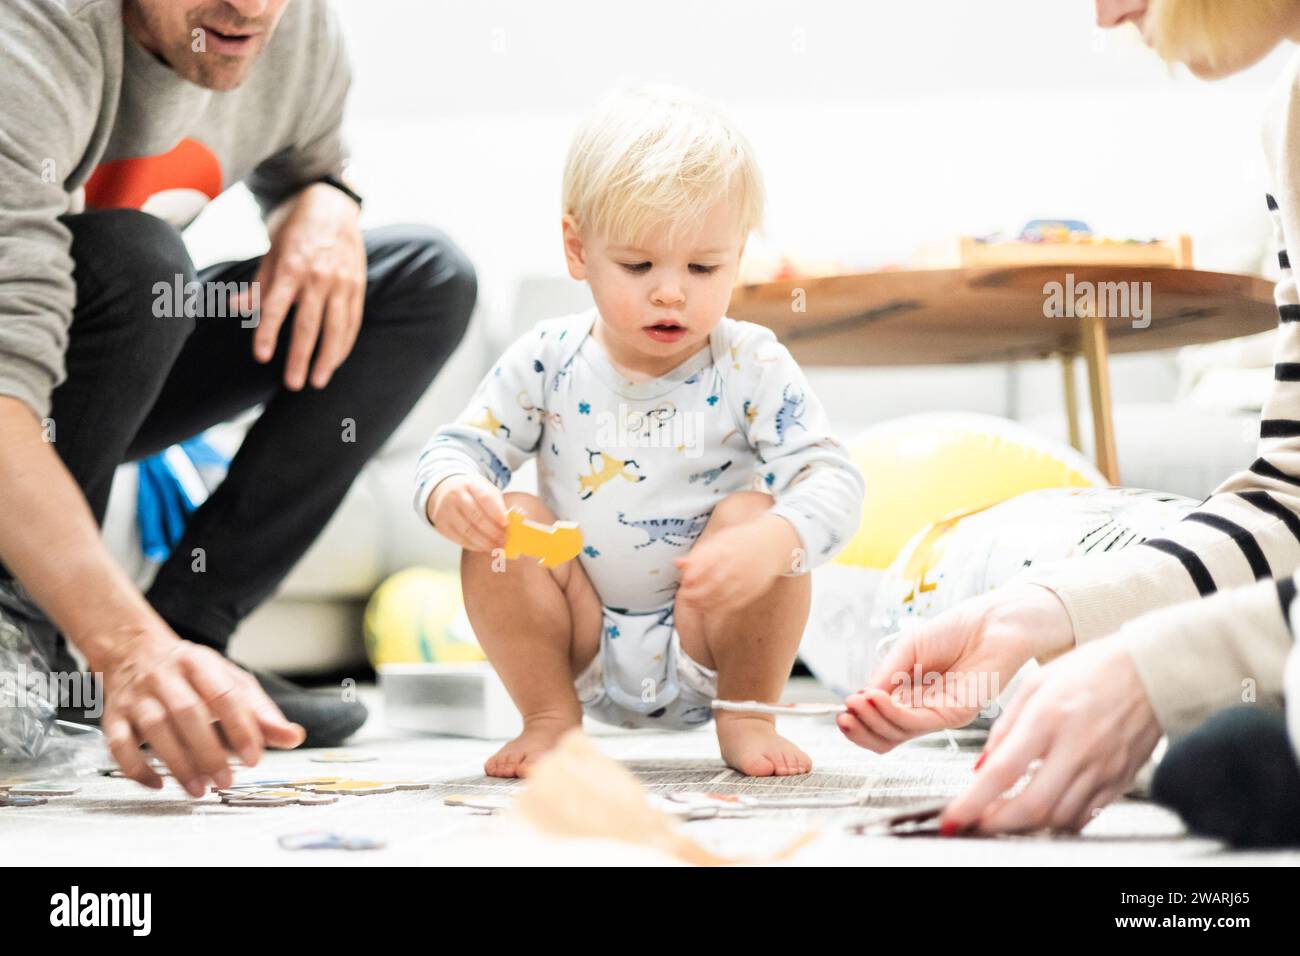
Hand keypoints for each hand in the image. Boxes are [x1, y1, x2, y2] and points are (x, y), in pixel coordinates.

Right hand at [90, 626, 304, 796]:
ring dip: (178, 764)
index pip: (224, 694)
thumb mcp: (229, 679)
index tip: (254, 758)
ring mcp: (137, 697)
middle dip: (209, 751)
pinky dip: (136, 768)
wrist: (132, 649)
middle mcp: (165, 677)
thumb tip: (293, 737)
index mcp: (200, 664)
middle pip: (188, 713)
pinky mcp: (113, 716)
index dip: (241, 727)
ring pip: (155, 730)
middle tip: (226, 780)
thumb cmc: (189, 671)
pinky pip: (118, 744)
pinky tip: (158, 784)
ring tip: (199, 789)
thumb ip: (260, 711)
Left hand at [241, 182, 365, 390]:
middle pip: (309, 325)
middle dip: (301, 357)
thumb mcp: (271, 251)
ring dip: (327, 358)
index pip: (276, 307)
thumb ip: (259, 284)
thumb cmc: (295, 229)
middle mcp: (319, 276)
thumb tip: (236, 308)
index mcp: (291, 266)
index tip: (262, 357)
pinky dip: (344, 343)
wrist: (332, 205)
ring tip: (318, 381)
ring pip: (335, 328)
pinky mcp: (357, 286)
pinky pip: (352, 321)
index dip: (267, 333)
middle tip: (293, 384)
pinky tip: (335, 361)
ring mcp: (342, 282)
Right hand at [428, 474, 508, 551]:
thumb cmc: (471, 493)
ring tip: (497, 546)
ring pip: (467, 531)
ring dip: (485, 542)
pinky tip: (484, 547)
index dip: (496, 512)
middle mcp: (455, 496)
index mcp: (470, 484)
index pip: (484, 498)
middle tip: (505, 540)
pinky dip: (474, 546)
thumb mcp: (486, 490)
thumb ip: (499, 504)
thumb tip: (515, 522)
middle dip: (493, 531)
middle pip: (476, 517)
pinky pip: (459, 539)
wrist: (445, 491)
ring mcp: (446, 511)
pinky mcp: (441, 525)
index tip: (506, 524)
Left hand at [674, 514, 799, 613]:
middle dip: (695, 594)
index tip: (683, 581)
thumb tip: (677, 563)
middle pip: (713, 584)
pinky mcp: (753, 590)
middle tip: (684, 597)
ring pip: (722, 597)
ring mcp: (746, 579)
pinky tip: (708, 608)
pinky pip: (734, 603)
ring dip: (704, 604)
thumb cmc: (741, 541)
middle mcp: (737, 565)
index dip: (692, 577)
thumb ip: (699, 554)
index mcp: (727, 549)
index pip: (705, 566)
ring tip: (693, 604)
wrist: (773, 544)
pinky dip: (718, 608)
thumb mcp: (720, 541)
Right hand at [837, 584, 1073, 751]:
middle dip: (860, 729)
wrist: (992, 621)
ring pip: (897, 735)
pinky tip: (876, 699)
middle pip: (885, 737)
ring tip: (857, 701)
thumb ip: (885, 674)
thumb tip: (859, 699)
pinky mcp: (956, 714)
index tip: (840, 712)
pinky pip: (918, 723)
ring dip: (872, 720)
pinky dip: (892, 714)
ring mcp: (938, 714)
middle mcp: (922, 710)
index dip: (858, 722)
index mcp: (909, 695)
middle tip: (844, 715)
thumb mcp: (907, 649)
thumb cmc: (955, 629)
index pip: (879, 722)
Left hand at [938, 638, 1161, 834]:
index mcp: (1050, 717)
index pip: (1004, 771)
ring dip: (1024, 826)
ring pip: (1057, 818)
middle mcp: (1077, 748)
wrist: (1152, 672)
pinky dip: (1056, 822)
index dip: (974, 801)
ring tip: (1003, 818)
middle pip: (1031, 806)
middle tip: (976, 823)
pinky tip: (1041, 813)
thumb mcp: (1036, 684)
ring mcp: (1102, 769)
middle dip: (996, 824)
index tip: (954, 815)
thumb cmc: (1095, 670)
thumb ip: (1006, 726)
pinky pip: (1084, 816)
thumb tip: (983, 765)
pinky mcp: (1119, 782)